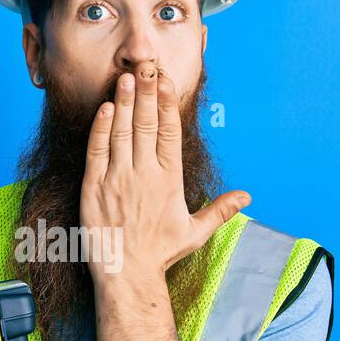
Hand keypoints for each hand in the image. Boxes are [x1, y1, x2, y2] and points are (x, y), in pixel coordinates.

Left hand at [79, 61, 249, 282]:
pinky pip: (97, 151)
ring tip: (126, 77)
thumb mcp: (195, 232)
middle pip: (145, 123)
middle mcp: (144, 174)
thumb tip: (246, 197)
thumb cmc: (160, 254)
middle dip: (146, 91)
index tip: (166, 80)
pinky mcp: (93, 188)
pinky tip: (104, 108)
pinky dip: (100, 128)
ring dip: (123, 102)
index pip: (169, 132)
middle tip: (146, 65)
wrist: (127, 275)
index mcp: (169, 180)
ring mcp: (117, 179)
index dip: (166, 103)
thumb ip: (220, 210)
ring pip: (121, 132)